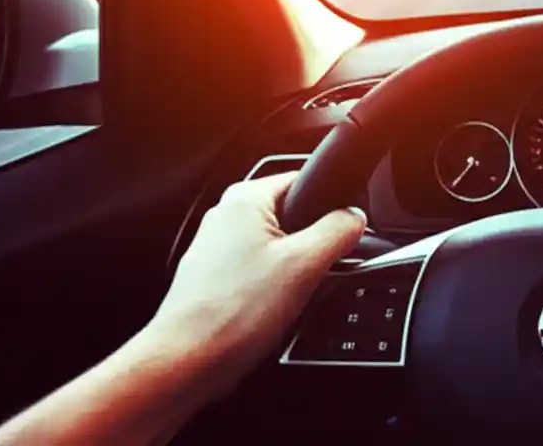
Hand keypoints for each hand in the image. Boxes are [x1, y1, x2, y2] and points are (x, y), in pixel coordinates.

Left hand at [146, 173, 366, 397]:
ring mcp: (217, 248)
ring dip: (292, 272)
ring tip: (285, 298)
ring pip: (279, 250)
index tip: (339, 237)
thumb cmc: (231, 314)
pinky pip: (261, 273)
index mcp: (245, 198)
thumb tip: (354, 217)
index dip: (333, 208)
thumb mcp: (305, 264)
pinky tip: (269, 311)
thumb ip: (339, 230)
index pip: (306, 180)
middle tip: (312, 275)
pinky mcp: (216, 277)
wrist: (187, 362)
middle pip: (295, 218)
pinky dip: (273, 289)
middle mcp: (226, 216)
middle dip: (312, 247)